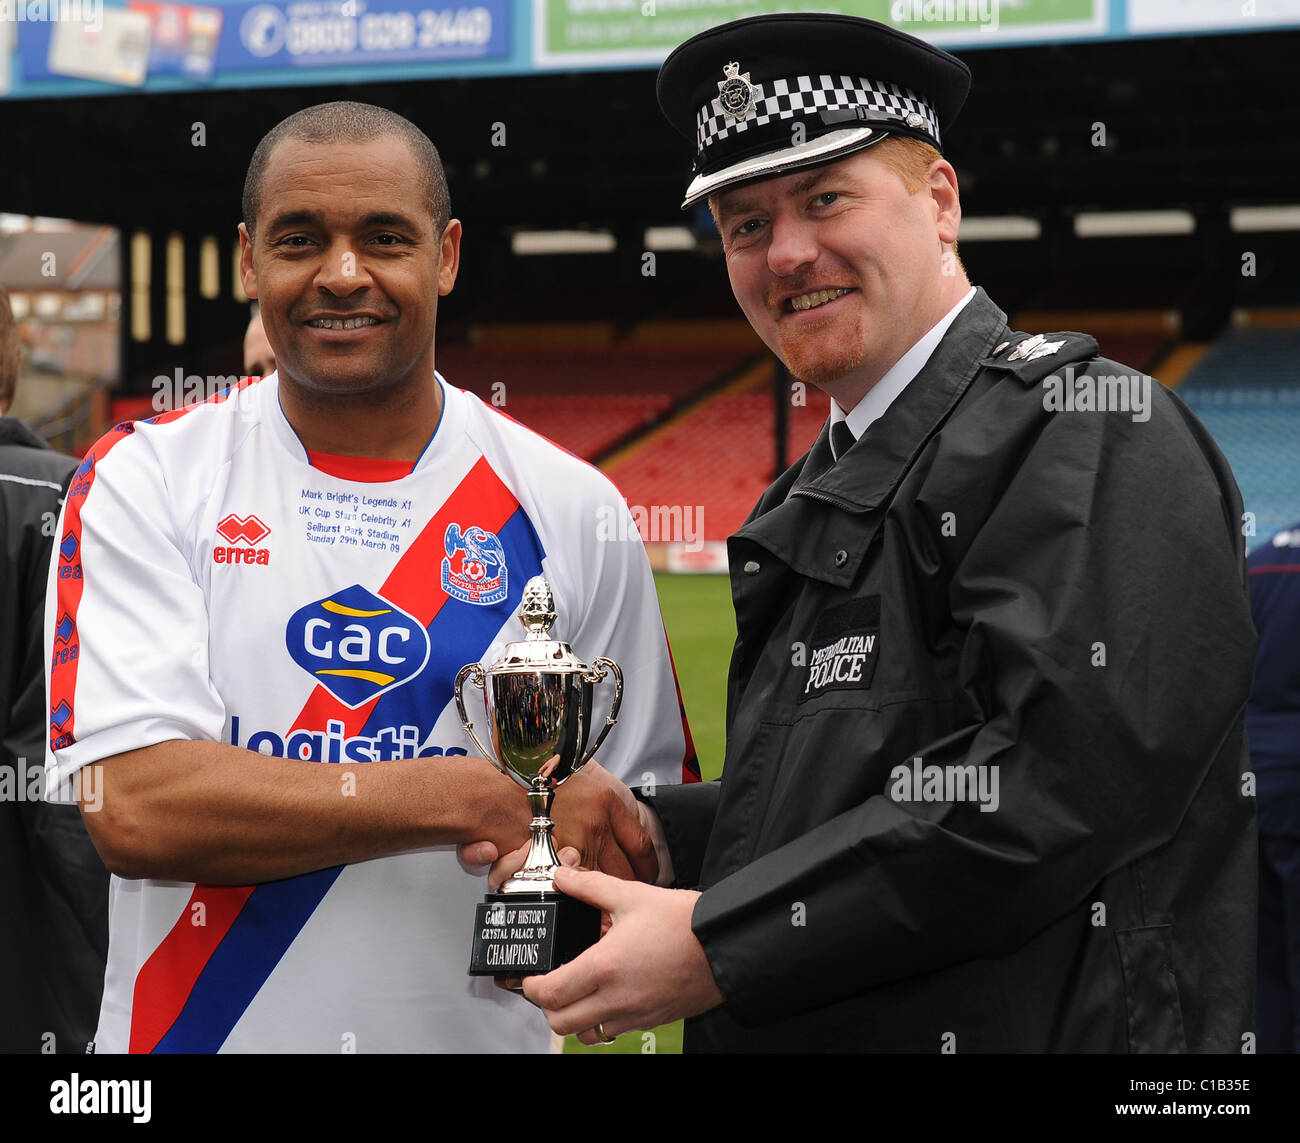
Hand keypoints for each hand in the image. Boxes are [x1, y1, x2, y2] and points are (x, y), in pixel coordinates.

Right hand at [457, 762, 656, 888]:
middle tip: (625, 892)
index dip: (647, 865)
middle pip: (627, 872)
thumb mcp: (574, 774)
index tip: (645, 871)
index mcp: (605, 801)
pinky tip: (575, 901)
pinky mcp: (554, 872)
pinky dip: (578, 903)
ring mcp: (574, 850)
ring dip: (605, 899)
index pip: (641, 844)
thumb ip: (596, 791)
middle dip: (628, 886)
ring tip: (602, 903)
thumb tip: (613, 809)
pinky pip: (576, 896)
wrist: (491, 794)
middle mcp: (595, 826)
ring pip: (604, 887)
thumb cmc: (525, 783)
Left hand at [522, 865, 723, 1042]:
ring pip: (587, 1034)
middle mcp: (617, 998)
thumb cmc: (684, 921)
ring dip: (574, 1018)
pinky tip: (608, 995)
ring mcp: (635, 1015)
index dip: (531, 987)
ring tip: (577, 992)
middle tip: (548, 984)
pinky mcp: (652, 1020)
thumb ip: (591, 886)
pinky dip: (601, 1021)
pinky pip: (614, 1032)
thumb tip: (564, 876)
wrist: (725, 944)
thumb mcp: (632, 896)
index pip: (551, 993)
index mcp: (606, 966)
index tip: (529, 976)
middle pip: (561, 1022)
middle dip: (547, 1006)